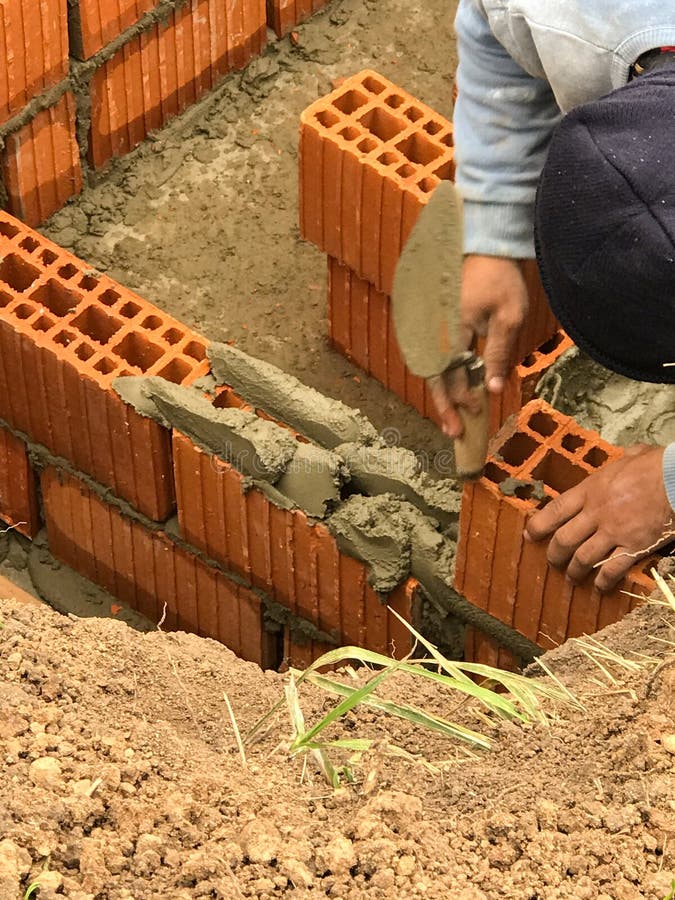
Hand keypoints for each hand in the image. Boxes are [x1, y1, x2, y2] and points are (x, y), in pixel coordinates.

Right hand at [428, 255, 528, 436]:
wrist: (484, 246)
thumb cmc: (501, 280)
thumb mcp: (509, 316)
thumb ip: (498, 354)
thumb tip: (493, 390)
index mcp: (451, 330)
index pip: (452, 375)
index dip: (463, 397)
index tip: (478, 410)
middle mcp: (434, 330)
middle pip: (434, 378)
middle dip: (445, 405)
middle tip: (454, 432)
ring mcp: (430, 325)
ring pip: (430, 368)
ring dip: (441, 393)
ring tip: (450, 416)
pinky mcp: (432, 322)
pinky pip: (432, 355)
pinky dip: (440, 375)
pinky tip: (449, 388)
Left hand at [524, 445, 673, 591]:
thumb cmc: (658, 464)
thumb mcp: (633, 456)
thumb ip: (624, 459)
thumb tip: (632, 453)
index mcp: (590, 490)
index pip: (555, 511)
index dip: (539, 525)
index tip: (529, 535)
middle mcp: (596, 513)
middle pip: (564, 539)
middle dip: (554, 554)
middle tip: (552, 562)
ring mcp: (613, 532)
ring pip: (583, 558)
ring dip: (574, 571)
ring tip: (572, 579)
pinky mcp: (633, 547)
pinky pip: (612, 570)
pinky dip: (603, 582)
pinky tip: (599, 589)